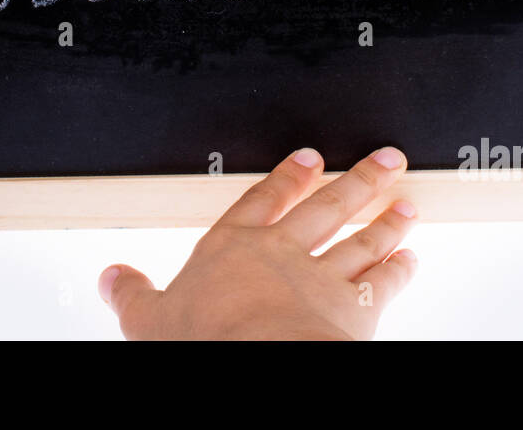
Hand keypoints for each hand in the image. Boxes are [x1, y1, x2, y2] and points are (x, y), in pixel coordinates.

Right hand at [99, 147, 417, 339]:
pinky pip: (381, 283)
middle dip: (358, 181)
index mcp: (232, 247)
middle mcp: (282, 253)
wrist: (259, 363)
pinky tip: (410, 260)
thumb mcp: (150, 320)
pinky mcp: (352, 311)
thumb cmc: (204, 341)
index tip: (310, 159)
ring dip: (386, 220)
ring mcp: (322, 278)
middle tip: (385, 159)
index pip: (263, 199)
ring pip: (361, 239)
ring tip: (406, 203)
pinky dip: (398, 270)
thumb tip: (112, 279)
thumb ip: (133, 296)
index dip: (288, 177)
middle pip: (327, 207)